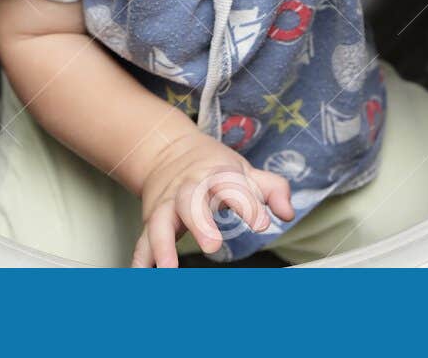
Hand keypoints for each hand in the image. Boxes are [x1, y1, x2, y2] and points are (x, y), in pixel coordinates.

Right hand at [130, 129, 295, 267]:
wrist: (168, 150)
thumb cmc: (212, 167)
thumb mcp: (244, 170)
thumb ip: (271, 188)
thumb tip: (287, 212)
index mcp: (216, 175)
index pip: (232, 185)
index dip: (248, 203)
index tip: (262, 224)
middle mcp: (188, 189)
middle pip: (190, 201)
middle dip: (199, 223)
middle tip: (212, 246)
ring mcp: (167, 204)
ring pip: (160, 221)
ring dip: (162, 245)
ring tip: (168, 268)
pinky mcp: (152, 219)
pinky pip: (142, 240)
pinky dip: (140, 259)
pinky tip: (140, 276)